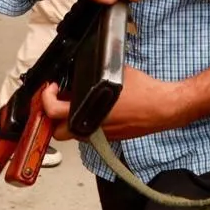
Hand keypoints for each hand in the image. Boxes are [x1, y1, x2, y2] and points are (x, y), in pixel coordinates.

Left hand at [41, 66, 179, 141]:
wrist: (163, 107)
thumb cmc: (143, 91)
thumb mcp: (114, 72)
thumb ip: (94, 72)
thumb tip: (82, 69)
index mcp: (88, 113)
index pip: (53, 112)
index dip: (46, 98)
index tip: (51, 88)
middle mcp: (92, 130)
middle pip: (59, 132)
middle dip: (55, 118)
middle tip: (59, 101)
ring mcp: (102, 137)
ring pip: (75, 134)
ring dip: (71, 121)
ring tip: (77, 103)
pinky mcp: (111, 139)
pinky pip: (91, 133)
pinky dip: (88, 123)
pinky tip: (96, 109)